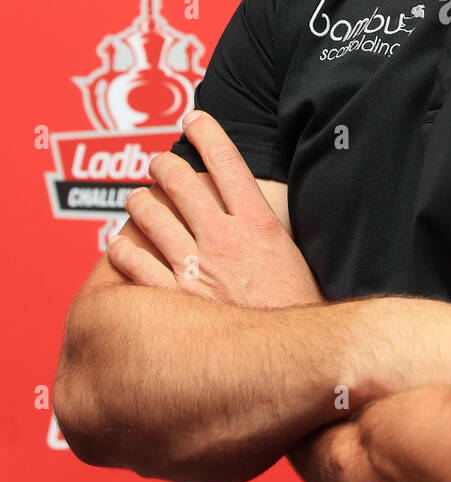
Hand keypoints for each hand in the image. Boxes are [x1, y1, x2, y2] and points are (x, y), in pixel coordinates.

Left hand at [106, 111, 323, 309]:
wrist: (293, 360)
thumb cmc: (296, 309)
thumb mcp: (294, 255)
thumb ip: (269, 226)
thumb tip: (258, 204)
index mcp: (258, 223)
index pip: (226, 161)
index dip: (206, 132)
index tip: (194, 121)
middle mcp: (224, 239)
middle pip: (178, 181)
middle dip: (162, 164)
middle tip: (159, 164)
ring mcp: (195, 268)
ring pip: (148, 215)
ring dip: (138, 201)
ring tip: (139, 199)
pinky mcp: (172, 299)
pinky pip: (132, 261)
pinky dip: (123, 248)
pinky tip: (123, 245)